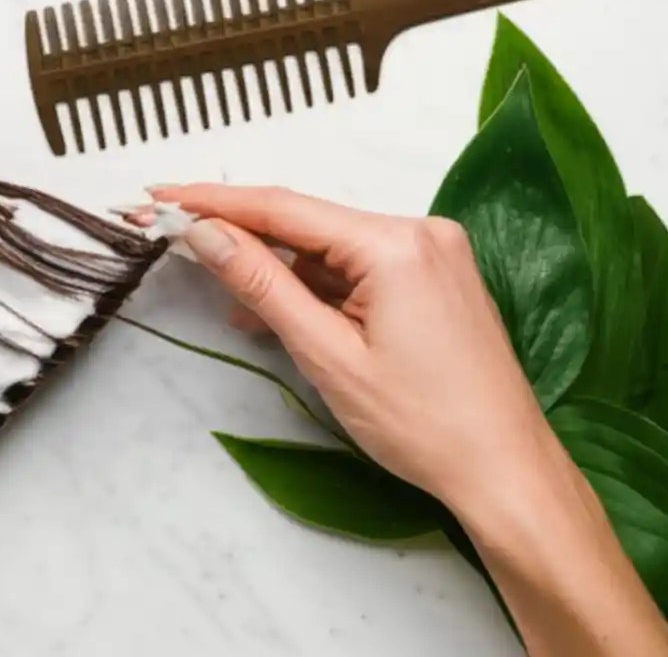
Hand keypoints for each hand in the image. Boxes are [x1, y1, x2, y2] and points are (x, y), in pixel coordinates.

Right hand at [137, 184, 544, 504]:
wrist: (505, 469)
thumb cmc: (425, 425)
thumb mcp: (326, 354)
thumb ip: (263, 285)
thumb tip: (207, 235)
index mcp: (395, 244)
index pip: (283, 207)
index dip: (213, 202)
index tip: (163, 198)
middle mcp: (420, 232)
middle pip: (308, 224)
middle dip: (245, 238)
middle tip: (180, 242)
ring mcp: (433, 254)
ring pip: (332, 249)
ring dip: (282, 272)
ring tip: (233, 304)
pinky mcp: (435, 279)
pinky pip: (359, 269)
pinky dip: (319, 289)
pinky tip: (284, 314)